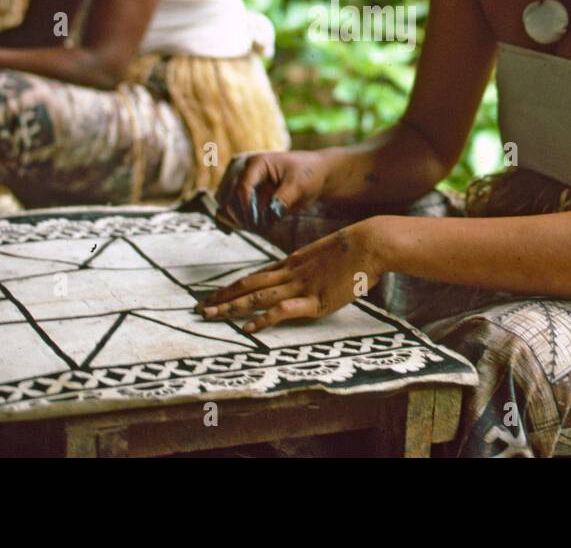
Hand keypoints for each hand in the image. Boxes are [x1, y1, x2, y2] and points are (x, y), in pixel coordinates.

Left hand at [195, 218, 386, 332]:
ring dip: (231, 307)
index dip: (233, 286)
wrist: (371, 243)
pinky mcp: (315, 301)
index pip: (256, 275)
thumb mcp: (328, 255)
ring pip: (257, 296)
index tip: (215, 294)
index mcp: (293, 263)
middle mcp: (291, 274)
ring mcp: (301, 287)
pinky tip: (247, 329)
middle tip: (199, 307)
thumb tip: (310, 274)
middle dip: (222, 297)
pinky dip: (263, 320)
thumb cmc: (357, 248)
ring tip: (209, 315)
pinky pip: (282, 310)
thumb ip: (314, 265)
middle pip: (248, 284)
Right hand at [214, 150, 329, 230]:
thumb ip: (283, 200)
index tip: (257, 226)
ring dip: (235, 218)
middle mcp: (242, 168)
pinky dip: (228, 219)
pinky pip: (225, 206)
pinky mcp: (238, 190)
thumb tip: (269, 215)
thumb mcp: (299, 187)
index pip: (242, 188)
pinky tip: (234, 230)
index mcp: (256, 163)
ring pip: (224, 202)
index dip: (247, 209)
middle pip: (228, 196)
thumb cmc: (306, 175)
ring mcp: (238, 178)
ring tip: (255, 227)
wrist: (311, 173)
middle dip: (240, 216)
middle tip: (258, 229)